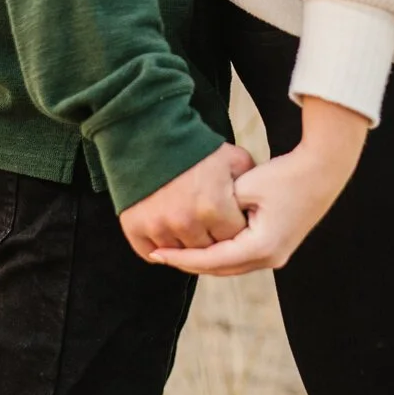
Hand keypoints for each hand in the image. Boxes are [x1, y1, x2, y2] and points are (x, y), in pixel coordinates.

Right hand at [118, 143, 254, 260]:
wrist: (152, 139)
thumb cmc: (197, 150)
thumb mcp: (234, 160)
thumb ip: (250, 186)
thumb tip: (258, 206)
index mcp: (214, 207)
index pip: (234, 238)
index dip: (236, 229)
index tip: (233, 220)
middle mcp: (186, 223)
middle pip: (208, 250)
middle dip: (213, 239)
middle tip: (212, 225)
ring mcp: (159, 228)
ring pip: (181, 255)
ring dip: (187, 246)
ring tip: (192, 227)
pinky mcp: (136, 230)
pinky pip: (152, 254)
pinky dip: (161, 248)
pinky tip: (170, 233)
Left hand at [150, 97, 369, 276]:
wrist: (325, 168)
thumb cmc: (286, 173)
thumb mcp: (246, 187)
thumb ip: (219, 209)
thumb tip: (196, 222)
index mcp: (261, 247)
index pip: (210, 260)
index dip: (180, 257)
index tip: (156, 252)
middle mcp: (270, 259)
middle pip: (219, 269)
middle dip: (189, 262)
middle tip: (161, 254)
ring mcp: (277, 256)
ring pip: (230, 266)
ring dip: (205, 259)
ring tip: (177, 250)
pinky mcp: (279, 247)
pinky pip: (242, 257)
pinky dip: (221, 253)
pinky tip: (205, 242)